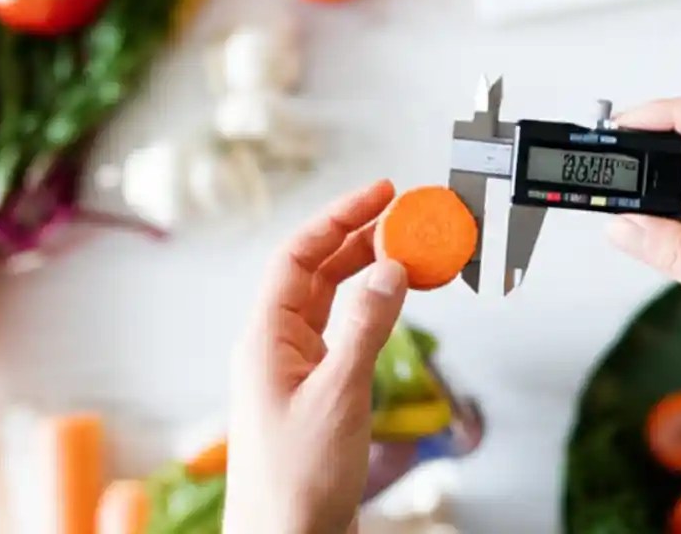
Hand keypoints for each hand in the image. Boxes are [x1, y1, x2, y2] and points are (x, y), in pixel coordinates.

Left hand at [224, 180, 408, 533]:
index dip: (338, 218)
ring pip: (333, 304)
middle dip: (362, 241)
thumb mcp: (338, 396)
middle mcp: (276, 348)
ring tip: (414, 254)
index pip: (298, 256)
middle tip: (409, 220)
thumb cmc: (294, 484)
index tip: (380, 194)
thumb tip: (390, 270)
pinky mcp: (316, 396)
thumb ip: (366, 328)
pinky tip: (396, 308)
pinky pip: (345, 336)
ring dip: (371, 276)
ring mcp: (295, 372)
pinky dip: (374, 315)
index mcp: (266, 339)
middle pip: (317, 273)